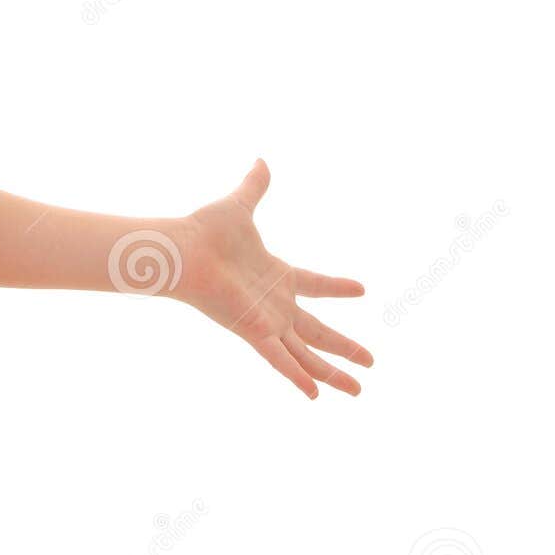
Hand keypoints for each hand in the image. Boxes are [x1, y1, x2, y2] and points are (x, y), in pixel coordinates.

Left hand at [172, 159, 372, 397]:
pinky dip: (298, 376)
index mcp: (275, 275)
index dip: (337, 287)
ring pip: (307, 353)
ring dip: (333, 372)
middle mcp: (274, 304)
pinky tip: (318, 395)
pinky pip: (281, 360)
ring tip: (360, 389)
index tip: (362, 288)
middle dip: (344, 346)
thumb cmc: (204, 230)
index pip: (315, 283)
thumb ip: (254, 187)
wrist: (182, 250)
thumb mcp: (239, 205)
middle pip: (318, 330)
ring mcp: (266, 322)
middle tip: (372, 360)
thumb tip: (261, 160)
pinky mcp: (254, 332)